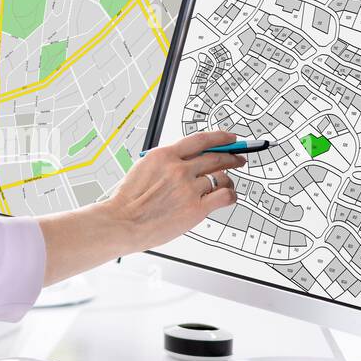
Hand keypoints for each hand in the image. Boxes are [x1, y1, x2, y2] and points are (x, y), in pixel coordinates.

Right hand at [36, 129, 243, 284]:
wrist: (122, 223)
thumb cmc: (129, 201)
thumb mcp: (144, 168)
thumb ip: (167, 161)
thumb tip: (191, 159)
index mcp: (164, 155)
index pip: (201, 140)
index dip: (220, 138)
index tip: (230, 139)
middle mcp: (178, 168)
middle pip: (216, 157)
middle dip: (231, 157)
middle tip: (238, 159)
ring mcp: (188, 188)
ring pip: (219, 179)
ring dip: (225, 181)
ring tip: (224, 184)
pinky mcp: (196, 208)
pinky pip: (225, 196)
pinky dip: (230, 194)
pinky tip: (227, 196)